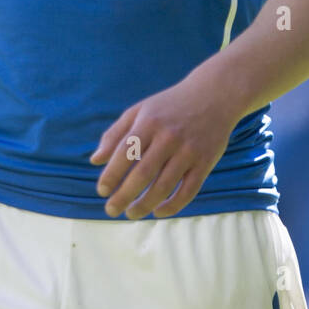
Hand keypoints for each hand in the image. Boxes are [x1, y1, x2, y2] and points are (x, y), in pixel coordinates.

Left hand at [89, 71, 238, 219]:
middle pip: (143, 174)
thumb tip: (95, 161)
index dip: (111, 175)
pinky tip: (158, 212)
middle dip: (124, 196)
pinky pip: (189, 190)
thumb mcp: (140, 110)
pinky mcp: (205, 162)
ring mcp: (188, 150)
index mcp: (149, 122)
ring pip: (164, 186)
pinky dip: (173, 205)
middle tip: (111, 210)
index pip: (125, 153)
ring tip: (132, 214)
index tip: (102, 191)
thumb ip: (115, 134)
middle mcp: (168, 137)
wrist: (214, 94)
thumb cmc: (169, 105)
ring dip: (145, 205)